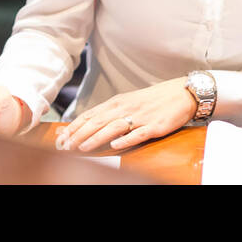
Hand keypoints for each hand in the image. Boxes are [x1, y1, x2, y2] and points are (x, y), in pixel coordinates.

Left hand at [55, 78, 198, 152]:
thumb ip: (108, 113)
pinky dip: (126, 139)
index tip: (60, 138)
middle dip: (79, 135)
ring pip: (113, 128)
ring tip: (82, 147)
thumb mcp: (127, 102)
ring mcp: (140, 117)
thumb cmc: (151, 100)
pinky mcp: (155, 126)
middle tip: (65, 146)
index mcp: (117, 102)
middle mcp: (126, 108)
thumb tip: (85, 124)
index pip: (90, 115)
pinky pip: (138, 134)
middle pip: (98, 122)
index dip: (74, 127)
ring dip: (96, 138)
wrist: (180, 93)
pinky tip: (115, 145)